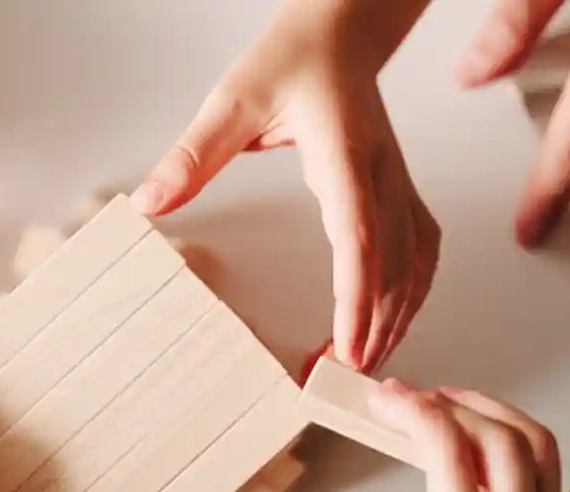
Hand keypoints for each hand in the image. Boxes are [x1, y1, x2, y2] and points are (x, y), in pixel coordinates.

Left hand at [133, 0, 439, 372]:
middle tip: (340, 379)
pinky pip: (420, 253)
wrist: (341, 34)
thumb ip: (192, 157)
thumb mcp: (230, 102)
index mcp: (344, 153)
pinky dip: (409, 295)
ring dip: (394, 319)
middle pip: (392, 265)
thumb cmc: (292, 61)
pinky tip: (390, 323)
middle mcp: (383, 174)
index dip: (357, 294)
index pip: (359, 233)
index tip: (347, 344)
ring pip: (413, 265)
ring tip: (361, 366)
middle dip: (372, 327)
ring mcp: (400, 184)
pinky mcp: (402, 192)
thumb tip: (149, 204)